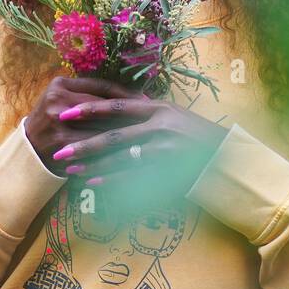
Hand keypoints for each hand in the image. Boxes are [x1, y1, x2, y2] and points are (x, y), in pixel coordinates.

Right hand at [23, 75, 139, 176]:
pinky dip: (114, 151)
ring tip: (148, 136)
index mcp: (60, 85)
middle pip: (105, 106)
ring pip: (102, 127)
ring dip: (127, 134)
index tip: (148, 100)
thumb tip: (133, 94)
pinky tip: (132, 153)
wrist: (28, 153)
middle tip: (154, 120)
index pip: (102, 86)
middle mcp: (58, 100)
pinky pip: (96, 147)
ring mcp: (59, 122)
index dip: (127, 93)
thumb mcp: (64, 102)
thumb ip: (89, 95)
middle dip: (132, 114)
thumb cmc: (53, 124)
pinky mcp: (63, 144)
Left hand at [52, 96, 230, 201]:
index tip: (66, 112)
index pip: (117, 105)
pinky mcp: (170, 169)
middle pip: (113, 133)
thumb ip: (148, 114)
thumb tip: (119, 108)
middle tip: (58, 148)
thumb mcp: (175, 116)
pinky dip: (113, 180)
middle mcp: (161, 124)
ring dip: (93, 164)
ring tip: (70, 169)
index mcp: (159, 108)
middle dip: (83, 142)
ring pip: (120, 156)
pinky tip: (94, 184)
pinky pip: (135, 176)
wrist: (230, 156)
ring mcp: (166, 147)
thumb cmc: (199, 136)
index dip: (90, 108)